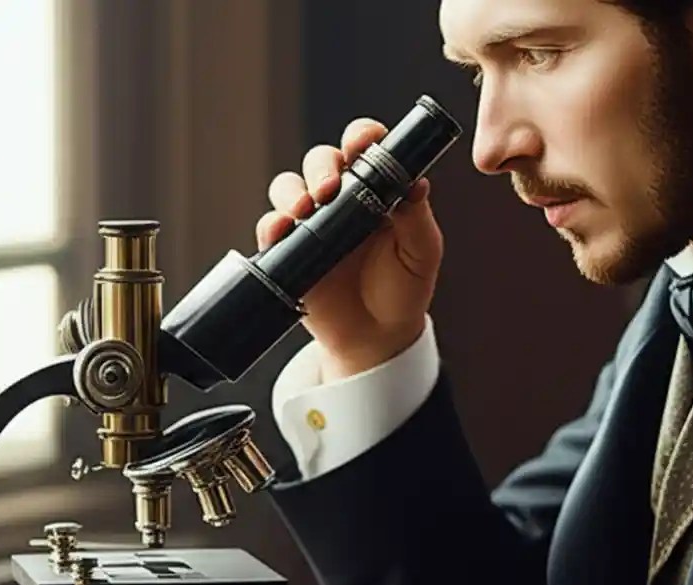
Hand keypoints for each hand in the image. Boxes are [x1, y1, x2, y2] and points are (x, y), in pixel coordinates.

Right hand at [255, 118, 443, 381]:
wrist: (377, 339)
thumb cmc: (404, 291)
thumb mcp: (421, 254)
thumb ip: (418, 217)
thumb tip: (417, 181)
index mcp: (377, 190)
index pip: (364, 148)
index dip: (360, 137)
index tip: (361, 144)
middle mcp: (342, 199)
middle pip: (321, 160)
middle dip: (320, 165)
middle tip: (328, 188)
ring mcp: (312, 223)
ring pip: (289, 186)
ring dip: (291, 191)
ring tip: (303, 210)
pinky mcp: (289, 250)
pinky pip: (271, 227)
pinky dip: (272, 224)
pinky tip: (283, 231)